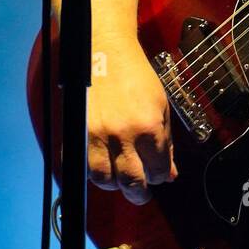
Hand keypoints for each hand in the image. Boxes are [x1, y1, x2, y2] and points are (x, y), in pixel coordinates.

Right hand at [87, 45, 175, 205]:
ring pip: (103, 179)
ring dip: (114, 185)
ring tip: (121, 180)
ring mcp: (96, 135)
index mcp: (147, 127)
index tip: (160, 175)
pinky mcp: (78, 133)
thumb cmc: (136, 77)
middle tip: (141, 194)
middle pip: (130, 182)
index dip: (162, 176)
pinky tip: (102, 168)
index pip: (158, 169)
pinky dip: (91, 173)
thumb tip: (170, 173)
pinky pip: (81, 165)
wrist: (106, 54)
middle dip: (139, 194)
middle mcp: (121, 135)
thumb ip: (165, 143)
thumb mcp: (161, 107)